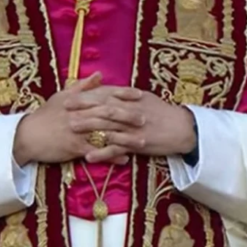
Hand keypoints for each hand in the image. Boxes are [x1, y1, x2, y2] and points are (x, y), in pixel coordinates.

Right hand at [12, 73, 142, 165]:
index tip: (139, 94)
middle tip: (145, 118)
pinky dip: (112, 156)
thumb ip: (82, 86)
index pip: (105, 94)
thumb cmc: (46, 115)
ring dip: (126, 138)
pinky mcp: (75, 147)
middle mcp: (80, 114)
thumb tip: (99, 74)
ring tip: (142, 141)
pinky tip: (125, 159)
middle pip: (109, 114)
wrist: (28, 136)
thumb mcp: (62, 96)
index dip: (123, 94)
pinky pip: (97, 152)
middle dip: (128, 116)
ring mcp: (78, 131)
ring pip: (106, 133)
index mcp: (79, 101)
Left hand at [64, 88, 195, 163]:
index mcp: (132, 99)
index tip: (69, 94)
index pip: (105, 94)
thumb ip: (126, 96)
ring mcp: (133, 128)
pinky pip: (117, 148)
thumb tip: (108, 90)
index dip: (86, 95)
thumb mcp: (145, 99)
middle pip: (103, 107)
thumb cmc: (163, 113)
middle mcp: (131, 111)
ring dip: (88, 127)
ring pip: (107, 126)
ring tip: (70, 128)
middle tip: (64, 108)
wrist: (183, 129)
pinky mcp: (137, 144)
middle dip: (82, 107)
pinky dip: (102, 153)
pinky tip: (89, 156)